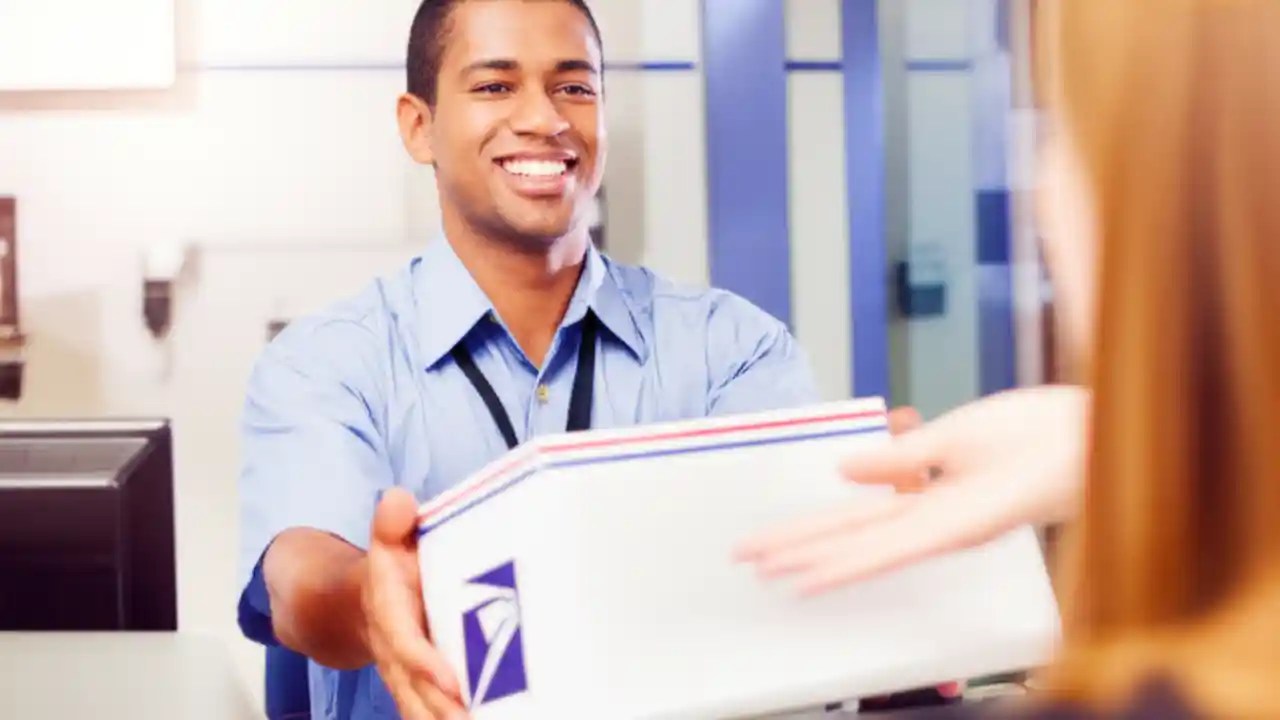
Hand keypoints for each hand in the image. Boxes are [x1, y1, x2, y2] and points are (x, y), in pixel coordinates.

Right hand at [362, 488, 468, 719]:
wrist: (364, 603)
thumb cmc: (394, 567)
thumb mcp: (391, 538)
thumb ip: (392, 522)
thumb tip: (398, 500)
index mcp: (390, 615)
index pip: (406, 645)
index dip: (426, 665)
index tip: (453, 684)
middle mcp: (396, 653)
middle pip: (418, 691)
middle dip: (446, 710)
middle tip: (476, 719)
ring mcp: (408, 676)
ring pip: (424, 710)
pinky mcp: (422, 689)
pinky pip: (433, 714)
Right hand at [735, 385, 1088, 594]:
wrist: (1091, 431)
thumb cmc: (1039, 432)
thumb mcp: (952, 436)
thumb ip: (897, 456)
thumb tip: (843, 466)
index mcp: (926, 495)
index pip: (853, 516)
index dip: (806, 526)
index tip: (767, 536)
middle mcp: (929, 519)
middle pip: (848, 535)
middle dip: (794, 546)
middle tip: (743, 557)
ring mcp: (942, 527)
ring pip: (861, 549)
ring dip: (811, 560)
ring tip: (767, 571)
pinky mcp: (957, 527)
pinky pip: (893, 548)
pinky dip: (849, 562)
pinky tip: (818, 573)